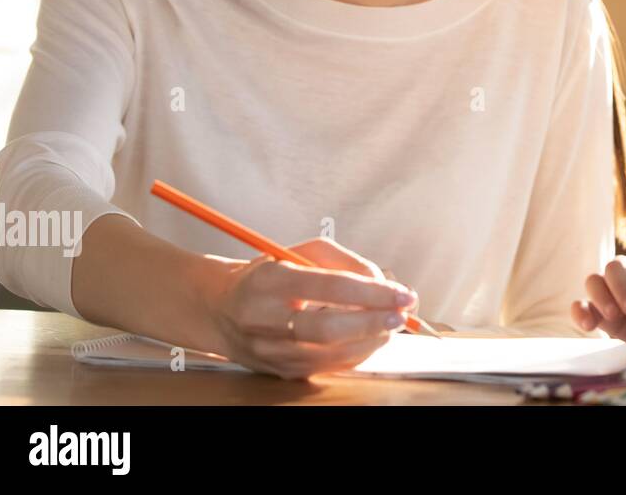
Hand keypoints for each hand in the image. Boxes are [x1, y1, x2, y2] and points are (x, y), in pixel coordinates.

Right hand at [204, 236, 417, 378]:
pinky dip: (358, 352)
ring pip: (332, 354)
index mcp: (269, 281)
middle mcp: (265, 320)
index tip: (401, 292)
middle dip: (374, 322)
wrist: (222, 311)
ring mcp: (271, 351)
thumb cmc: (269, 276)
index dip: (371, 291)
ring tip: (392, 324)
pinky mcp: (281, 372)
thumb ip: (345, 262)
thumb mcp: (301, 253)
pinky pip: (330, 367)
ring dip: (372, 340)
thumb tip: (382, 282)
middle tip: (402, 315)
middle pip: (328, 328)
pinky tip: (372, 337)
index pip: (328, 287)